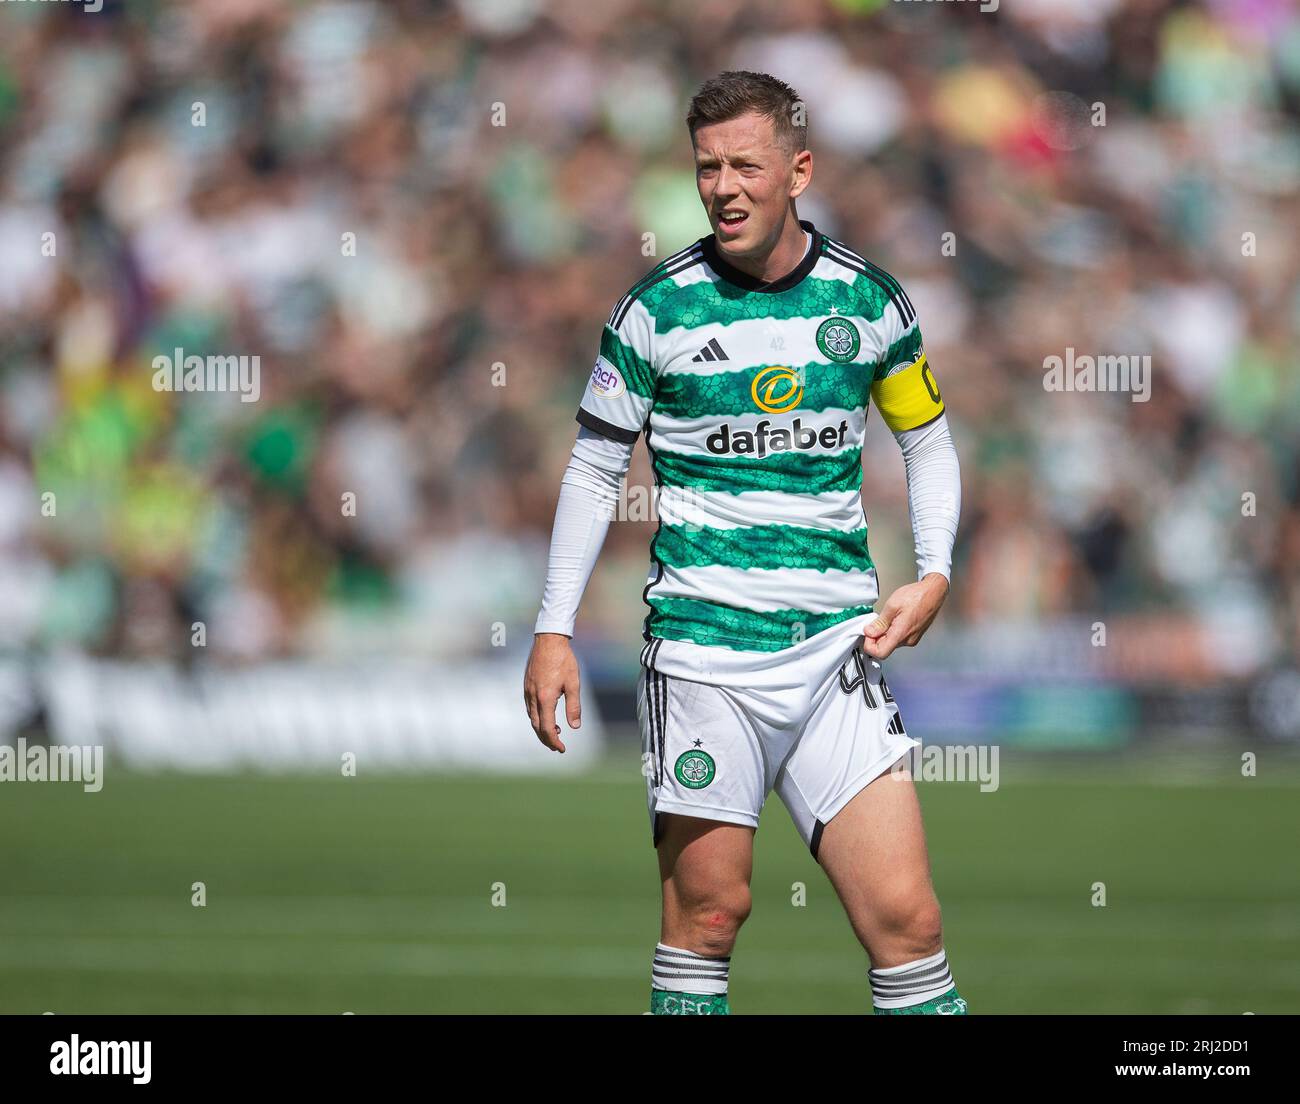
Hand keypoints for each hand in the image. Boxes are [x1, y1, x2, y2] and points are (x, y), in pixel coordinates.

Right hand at [523, 633, 581, 751]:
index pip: (547, 728)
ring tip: (555, 733)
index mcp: (545, 698)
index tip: (562, 748)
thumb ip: (574, 706)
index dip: (554, 741)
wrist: (549, 640)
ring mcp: (527, 691)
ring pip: (532, 717)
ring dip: (541, 728)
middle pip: (537, 726)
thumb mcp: (574, 683)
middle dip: (546, 739)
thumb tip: (575, 726)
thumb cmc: (564, 660)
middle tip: (557, 746)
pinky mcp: (526, 685)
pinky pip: (530, 707)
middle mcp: (533, 696)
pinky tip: (546, 715)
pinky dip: (537, 717)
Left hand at [861, 573, 948, 660]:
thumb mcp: (892, 606)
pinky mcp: (915, 635)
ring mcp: (913, 638)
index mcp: (901, 634)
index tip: (867, 633)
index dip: (869, 645)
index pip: (880, 653)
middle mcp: (908, 640)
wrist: (933, 592)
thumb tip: (869, 632)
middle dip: (876, 637)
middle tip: (875, 622)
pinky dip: (892, 631)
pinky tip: (894, 619)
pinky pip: (899, 638)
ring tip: (887, 618)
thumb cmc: (917, 596)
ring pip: (891, 643)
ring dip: (884, 633)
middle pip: (885, 648)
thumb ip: (880, 622)